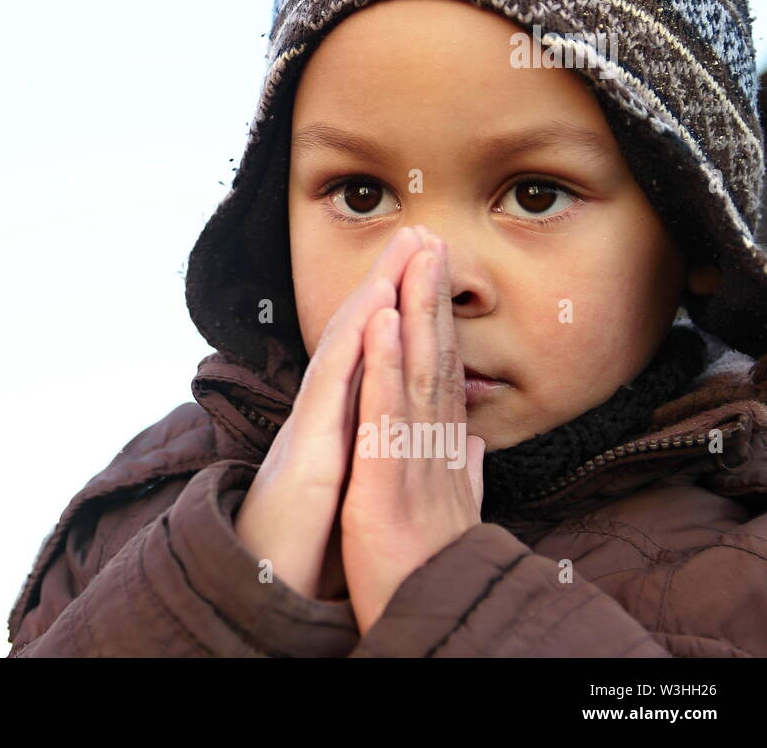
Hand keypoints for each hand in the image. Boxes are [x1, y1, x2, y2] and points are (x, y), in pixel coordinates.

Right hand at [233, 226, 431, 600]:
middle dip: (392, 282)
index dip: (406, 311)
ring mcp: (314, 426)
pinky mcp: (310, 450)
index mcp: (344, 422)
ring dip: (375, 294)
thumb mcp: (350, 489)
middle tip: (422, 232)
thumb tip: (410, 439)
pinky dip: (356, 349)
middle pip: (362, 337)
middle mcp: (327, 413)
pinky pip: (334, 390)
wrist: (266, 580)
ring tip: (403, 250)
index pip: (379, 357)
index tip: (432, 271)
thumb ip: (376, 455)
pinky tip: (375, 314)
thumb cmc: (305, 540)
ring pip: (346, 347)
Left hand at [339, 230, 485, 633]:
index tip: (436, 276)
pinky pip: (384, 412)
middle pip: (435, 359)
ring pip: (415, 372)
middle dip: (432, 298)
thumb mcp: (448, 512)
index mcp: (441, 451)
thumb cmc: (429, 569)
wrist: (423, 617)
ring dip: (415, 310)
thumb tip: (475, 440)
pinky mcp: (384, 480)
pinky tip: (381, 319)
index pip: (442, 374)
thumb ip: (463, 471)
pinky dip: (383, 363)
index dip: (439, 323)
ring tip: (416, 256)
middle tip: (433, 239)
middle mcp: (434, 446)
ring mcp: (412, 460)